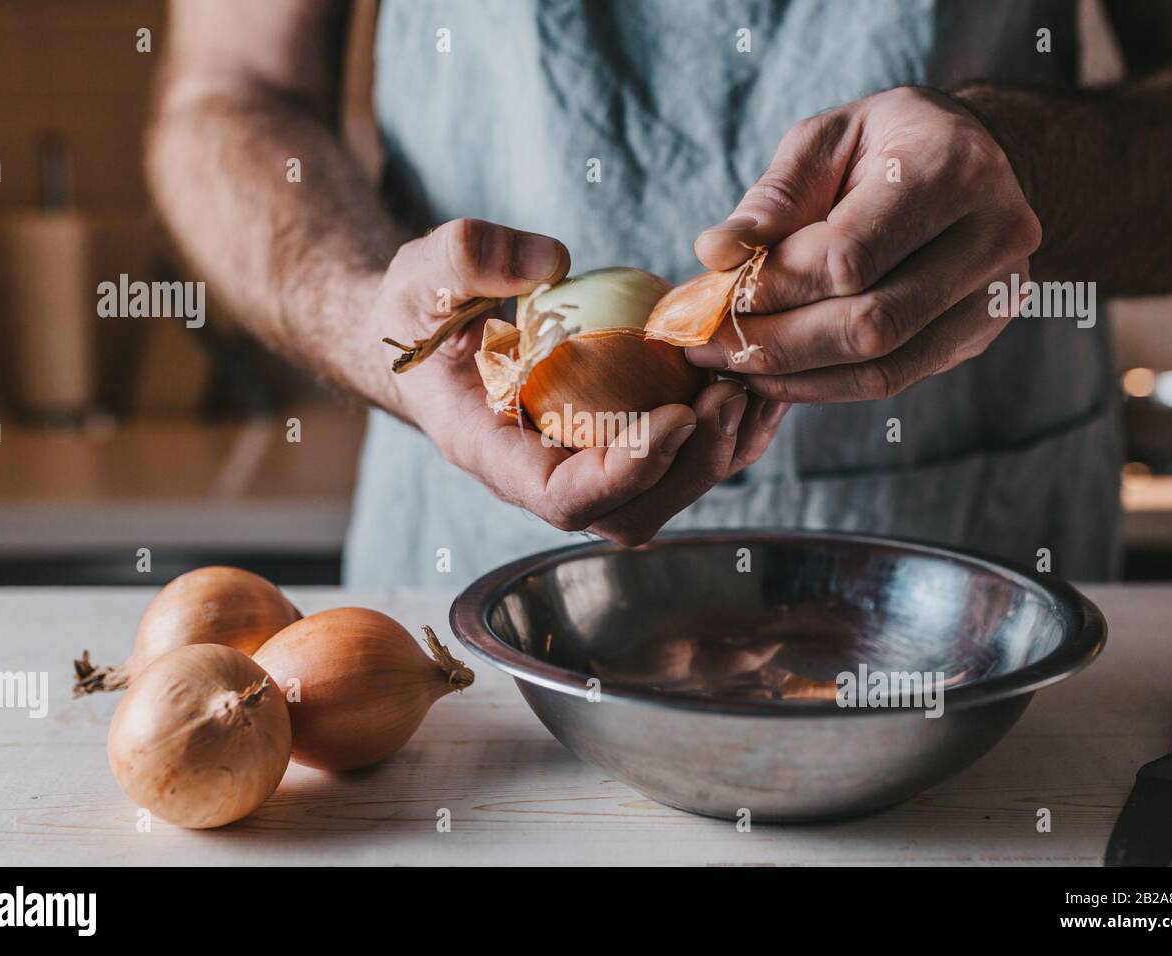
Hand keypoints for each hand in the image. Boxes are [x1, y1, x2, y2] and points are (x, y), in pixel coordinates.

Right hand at [378, 218, 788, 545]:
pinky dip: (724, 433)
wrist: (427, 331)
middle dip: (688, 465)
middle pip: (629, 511)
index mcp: (492, 452)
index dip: (623, 472)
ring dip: (716, 452)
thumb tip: (551, 261)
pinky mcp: (615, 441)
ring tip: (748, 384)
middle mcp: (543, 473)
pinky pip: (679, 460)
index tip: (672, 417)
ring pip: (664, 495)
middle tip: (727, 393)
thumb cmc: (419, 308)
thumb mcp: (422, 272)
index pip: (562, 497)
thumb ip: (468, 257)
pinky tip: (752, 383)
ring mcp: (583, 464)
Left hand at [691, 86, 1040, 401]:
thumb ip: (773, 197)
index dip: (775, 287)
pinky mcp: (979, 334)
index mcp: (953, 167)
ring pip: (883, 367)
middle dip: (777, 343)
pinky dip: (824, 385)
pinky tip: (776, 375)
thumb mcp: (827, 140)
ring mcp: (995, 294)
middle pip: (871, 323)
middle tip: (706, 347)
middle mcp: (995, 234)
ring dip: (795, 377)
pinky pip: (893, 380)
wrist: (975, 161)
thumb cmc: (885, 144)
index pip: (850, 257)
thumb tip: (715, 254)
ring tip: (732, 365)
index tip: (714, 298)